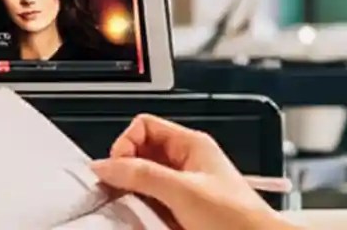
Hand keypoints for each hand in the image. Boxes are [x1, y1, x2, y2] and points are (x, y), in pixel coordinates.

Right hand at [90, 114, 295, 229]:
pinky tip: (145, 220)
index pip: (145, 126)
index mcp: (191, 145)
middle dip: (126, 171)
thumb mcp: (184, 191)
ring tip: (133, 208)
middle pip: (141, 154)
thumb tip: (107, 165)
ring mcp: (184, 187)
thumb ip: (143, 175)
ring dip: (134, 194)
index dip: (126, 144)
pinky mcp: (182, 211)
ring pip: (145, 181)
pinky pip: (152, 204)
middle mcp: (187, 162)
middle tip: (118, 190)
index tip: (116, 168)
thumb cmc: (239, 219)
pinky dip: (143, 211)